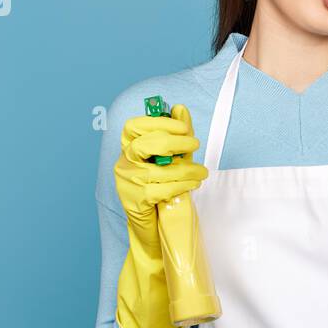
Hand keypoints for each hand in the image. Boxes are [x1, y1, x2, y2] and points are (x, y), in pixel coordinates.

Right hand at [114, 104, 207, 219]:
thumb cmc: (160, 182)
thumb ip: (175, 134)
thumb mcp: (169, 156)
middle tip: (195, 144)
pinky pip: (163, 189)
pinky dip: (183, 185)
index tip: (183, 127)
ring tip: (202, 171)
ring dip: (187, 170)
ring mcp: (128, 182)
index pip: (134, 126)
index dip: (159, 123)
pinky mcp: (136, 200)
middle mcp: (124, 162)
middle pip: (145, 145)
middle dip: (174, 142)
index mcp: (128, 146)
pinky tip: (194, 183)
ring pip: (159, 171)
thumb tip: (181, 109)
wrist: (151, 218)